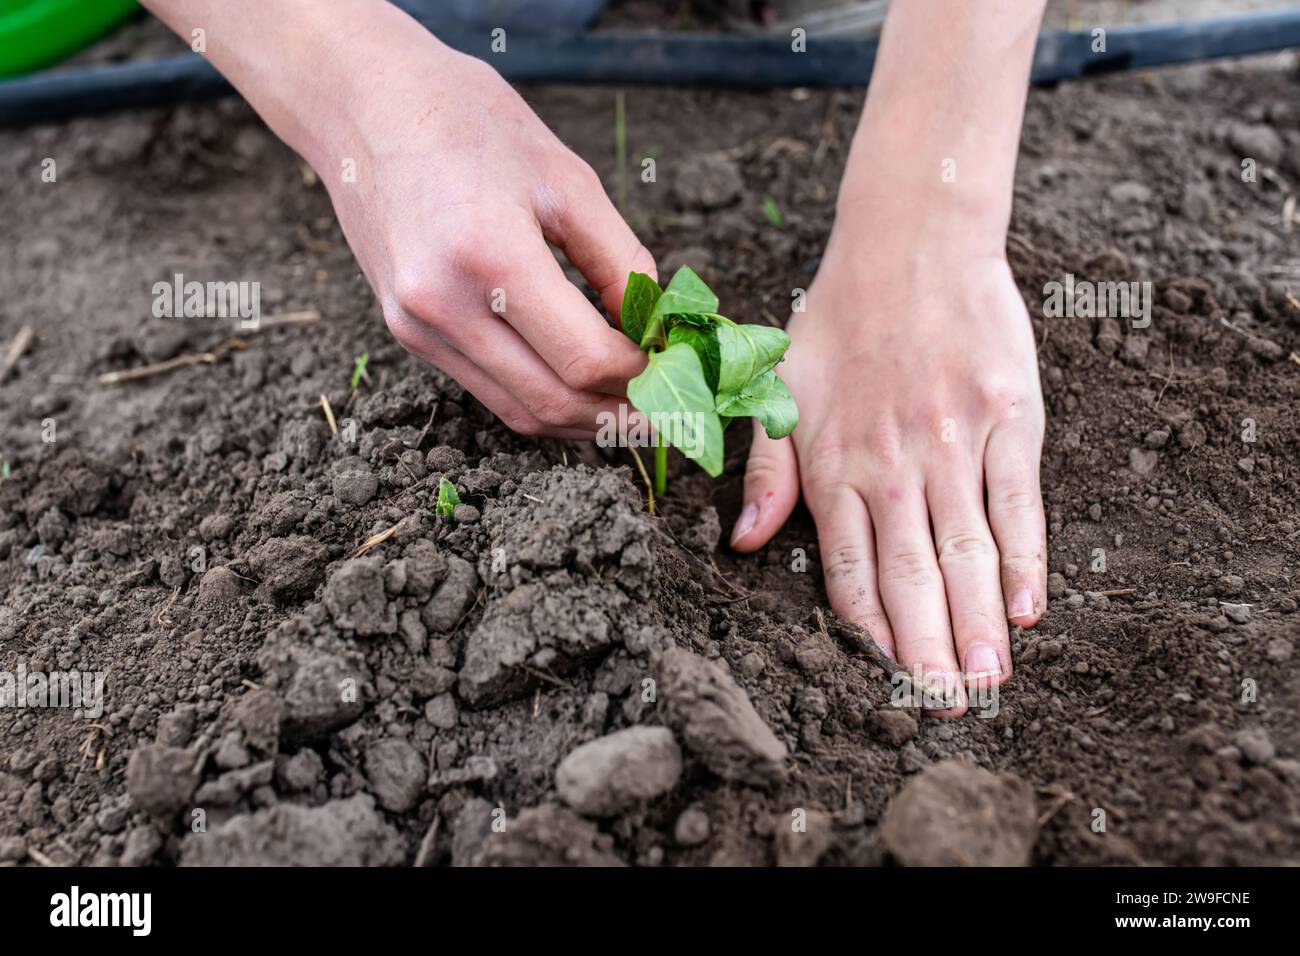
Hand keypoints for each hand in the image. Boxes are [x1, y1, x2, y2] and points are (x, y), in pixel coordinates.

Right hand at [319, 31, 652, 437]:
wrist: (364, 103)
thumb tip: (656, 330)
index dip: (641, 375)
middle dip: (619, 414)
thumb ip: (620, 261)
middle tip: (667, 410)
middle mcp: (443, 305)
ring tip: (630, 408)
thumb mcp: (567, 179)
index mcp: (490, 257)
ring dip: (582, 421)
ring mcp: (417, 326)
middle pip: (553, 401)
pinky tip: (578, 385)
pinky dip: (540, 400)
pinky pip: (488, 389)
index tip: (675, 364)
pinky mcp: (406, 331)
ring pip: (519, 412)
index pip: (584, 358)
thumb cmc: (469, 122)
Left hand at [731, 213, 1046, 715]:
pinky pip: (1019, 502)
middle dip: (927, 653)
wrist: (910, 244)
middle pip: (913, 578)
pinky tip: (1029, 608)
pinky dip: (1026, 559)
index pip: (851, 573)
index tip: (886, 686)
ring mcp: (955, 443)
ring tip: (987, 681)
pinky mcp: (1010, 418)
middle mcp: (893, 465)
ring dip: (977, 623)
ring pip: (966, 553)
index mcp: (834, 467)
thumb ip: (766, 471)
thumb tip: (741, 542)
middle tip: (945, 710)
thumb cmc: (837, 321)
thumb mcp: (777, 391)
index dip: (870, 636)